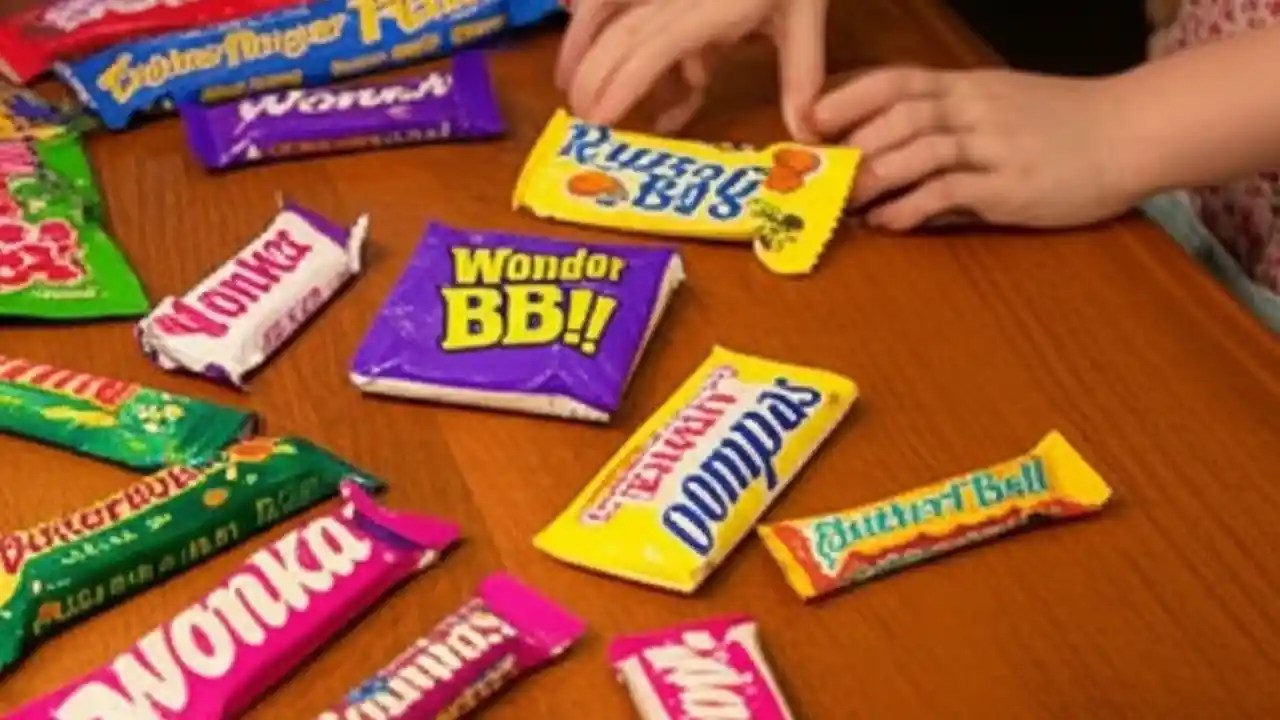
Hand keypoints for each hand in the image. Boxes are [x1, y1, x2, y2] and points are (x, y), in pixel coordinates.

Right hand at [556, 0, 827, 137]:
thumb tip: (806, 135)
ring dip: (580, 43)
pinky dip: (588, 9)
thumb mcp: (804, 19)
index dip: (622, 84)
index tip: (600, 119)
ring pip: (606, 6)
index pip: (654, 48)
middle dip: (592, 77)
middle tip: (579, 119)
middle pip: (621, 34)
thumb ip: (802, 78)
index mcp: (713, 9)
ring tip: (565, 83)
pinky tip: (569, 15)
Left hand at [811, 67, 1143, 230]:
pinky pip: (949, 192)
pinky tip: (888, 223)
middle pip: (900, 116)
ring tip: (845, 203)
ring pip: (919, 151)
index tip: (811, 120)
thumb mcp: (1004, 105)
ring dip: (874, 178)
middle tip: (820, 175)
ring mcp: (994, 145)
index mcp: (969, 86)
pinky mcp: (1011, 184)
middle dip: (854, 145)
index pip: (898, 80)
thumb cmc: (1066, 122)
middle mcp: (976, 108)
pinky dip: (911, 208)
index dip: (850, 98)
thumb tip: (897, 159)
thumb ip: (953, 124)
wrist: (1134, 133)